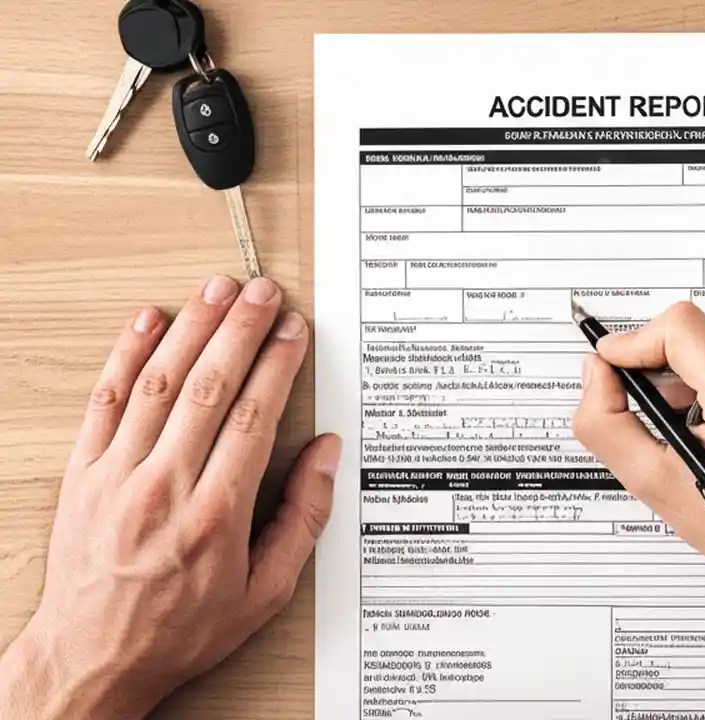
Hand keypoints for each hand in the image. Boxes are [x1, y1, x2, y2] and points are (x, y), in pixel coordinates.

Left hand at [0, 276, 339, 719]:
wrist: (91, 658)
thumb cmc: (178, 629)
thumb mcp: (264, 593)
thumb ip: (302, 519)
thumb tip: (325, 457)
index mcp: (215, 515)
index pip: (254, 415)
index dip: (278, 363)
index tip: (294, 332)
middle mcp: (163, 486)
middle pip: (209, 385)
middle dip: (241, 329)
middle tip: (264, 292)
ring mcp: (116, 476)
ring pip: (158, 381)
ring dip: (191, 327)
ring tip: (217, 290)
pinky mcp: (82, 474)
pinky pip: (105, 400)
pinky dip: (126, 355)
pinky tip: (147, 322)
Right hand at [573, 302, 704, 719]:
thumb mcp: (657, 486)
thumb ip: (609, 424)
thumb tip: (597, 375)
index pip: (681, 328)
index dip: (634, 343)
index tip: (611, 367)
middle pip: (694, 333)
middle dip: (655, 364)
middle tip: (639, 408)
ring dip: (681, 376)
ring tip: (677, 428)